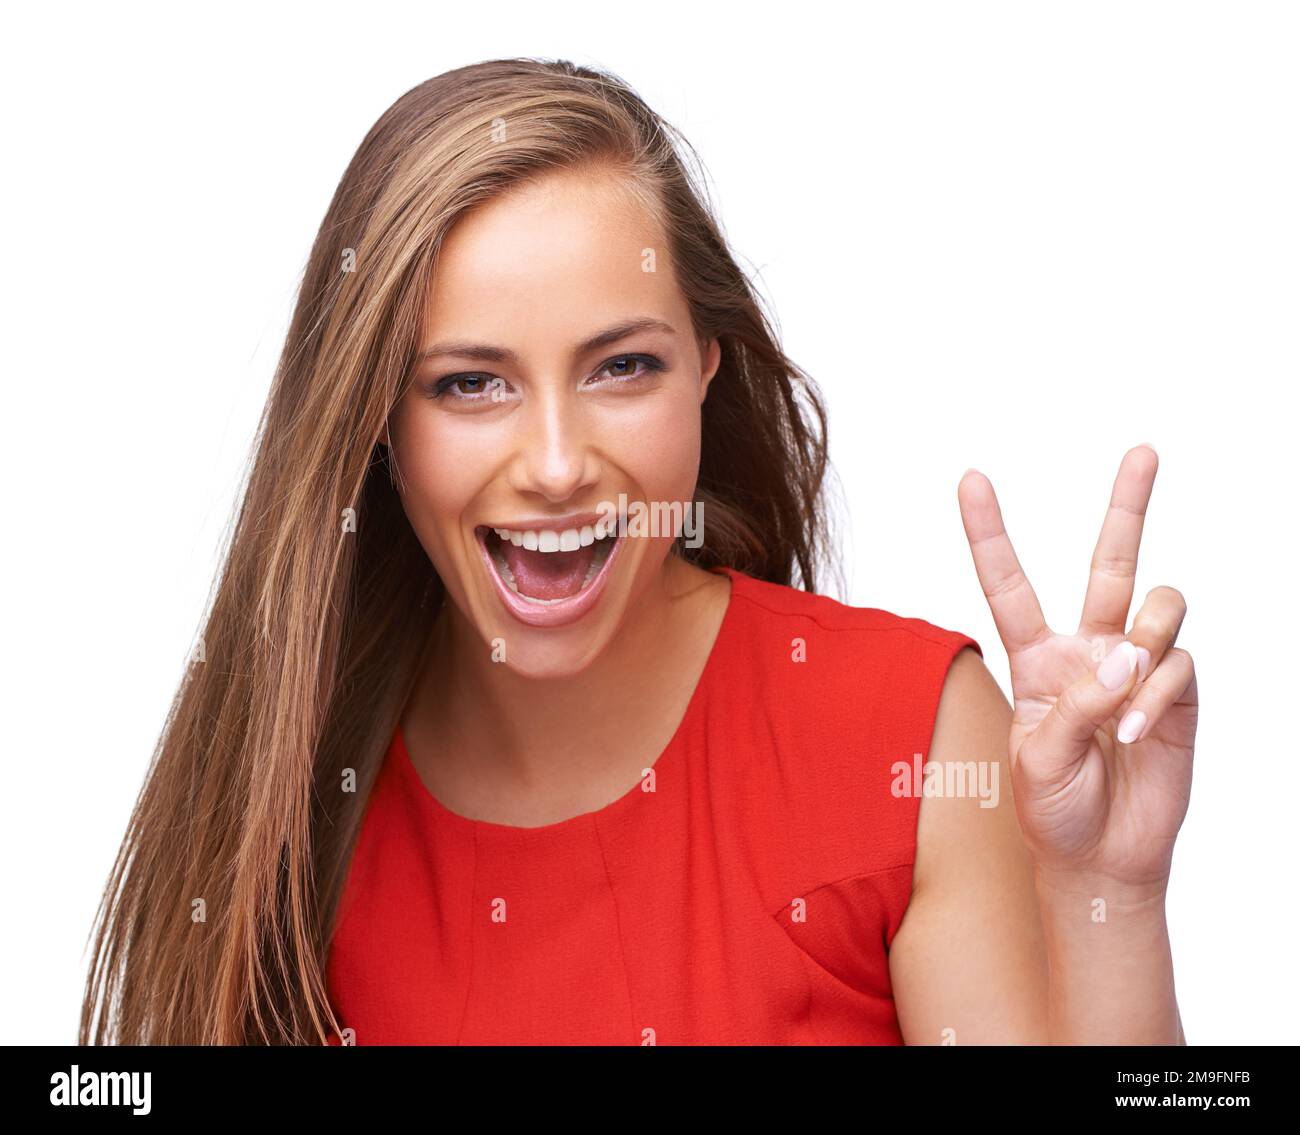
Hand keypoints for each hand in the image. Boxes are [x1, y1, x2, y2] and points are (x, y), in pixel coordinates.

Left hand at [957, 444, 1197, 894]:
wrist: (1100, 859)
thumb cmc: (1054, 809)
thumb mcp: (1035, 759)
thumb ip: (1074, 703)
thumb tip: (1129, 653)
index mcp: (1035, 657)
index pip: (1009, 583)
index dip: (989, 532)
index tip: (971, 478)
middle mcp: (1088, 649)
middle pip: (1111, 562)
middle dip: (1128, 505)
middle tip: (1143, 450)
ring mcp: (1136, 668)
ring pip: (1158, 606)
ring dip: (1144, 641)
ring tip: (1124, 700)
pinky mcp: (1178, 694)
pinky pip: (1179, 664)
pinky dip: (1157, 697)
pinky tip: (1136, 735)